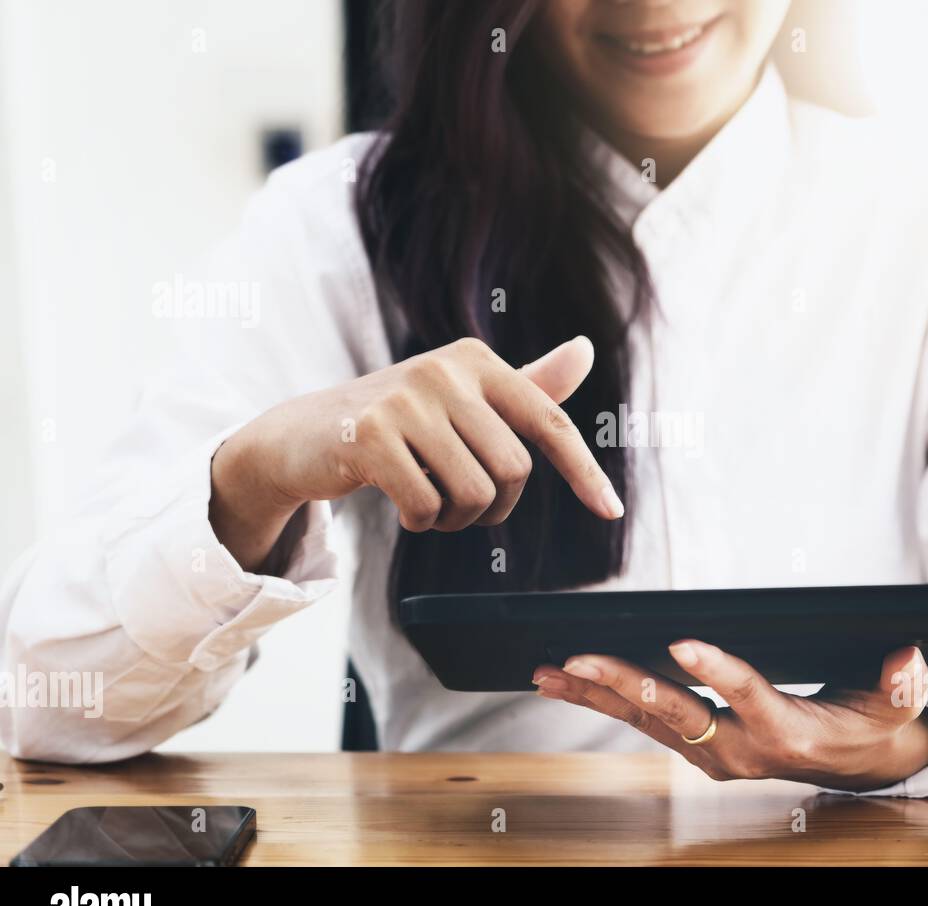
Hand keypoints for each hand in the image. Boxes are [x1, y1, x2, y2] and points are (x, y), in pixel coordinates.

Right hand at [210, 336, 621, 570]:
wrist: (305, 434)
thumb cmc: (399, 423)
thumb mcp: (465, 400)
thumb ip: (527, 386)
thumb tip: (586, 349)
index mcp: (477, 360)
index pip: (549, 422)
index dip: (584, 471)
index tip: (612, 511)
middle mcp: (446, 370)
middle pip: (514, 471)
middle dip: (493, 506)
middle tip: (459, 503)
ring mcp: (407, 399)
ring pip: (474, 493)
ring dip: (455, 518)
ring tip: (427, 501)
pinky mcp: (371, 435)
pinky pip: (427, 506)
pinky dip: (421, 522)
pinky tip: (400, 505)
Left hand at [533, 642, 927, 791]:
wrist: (854, 765)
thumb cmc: (868, 726)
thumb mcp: (894, 709)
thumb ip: (900, 686)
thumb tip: (905, 660)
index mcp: (784, 731)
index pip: (747, 695)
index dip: (716, 670)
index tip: (683, 644)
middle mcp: (739, 748)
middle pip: (675, 712)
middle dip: (624, 684)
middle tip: (580, 659)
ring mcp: (712, 751)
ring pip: (647, 719)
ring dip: (597, 694)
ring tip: (551, 671)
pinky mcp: (697, 746)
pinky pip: (644, 722)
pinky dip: (605, 701)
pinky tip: (570, 682)